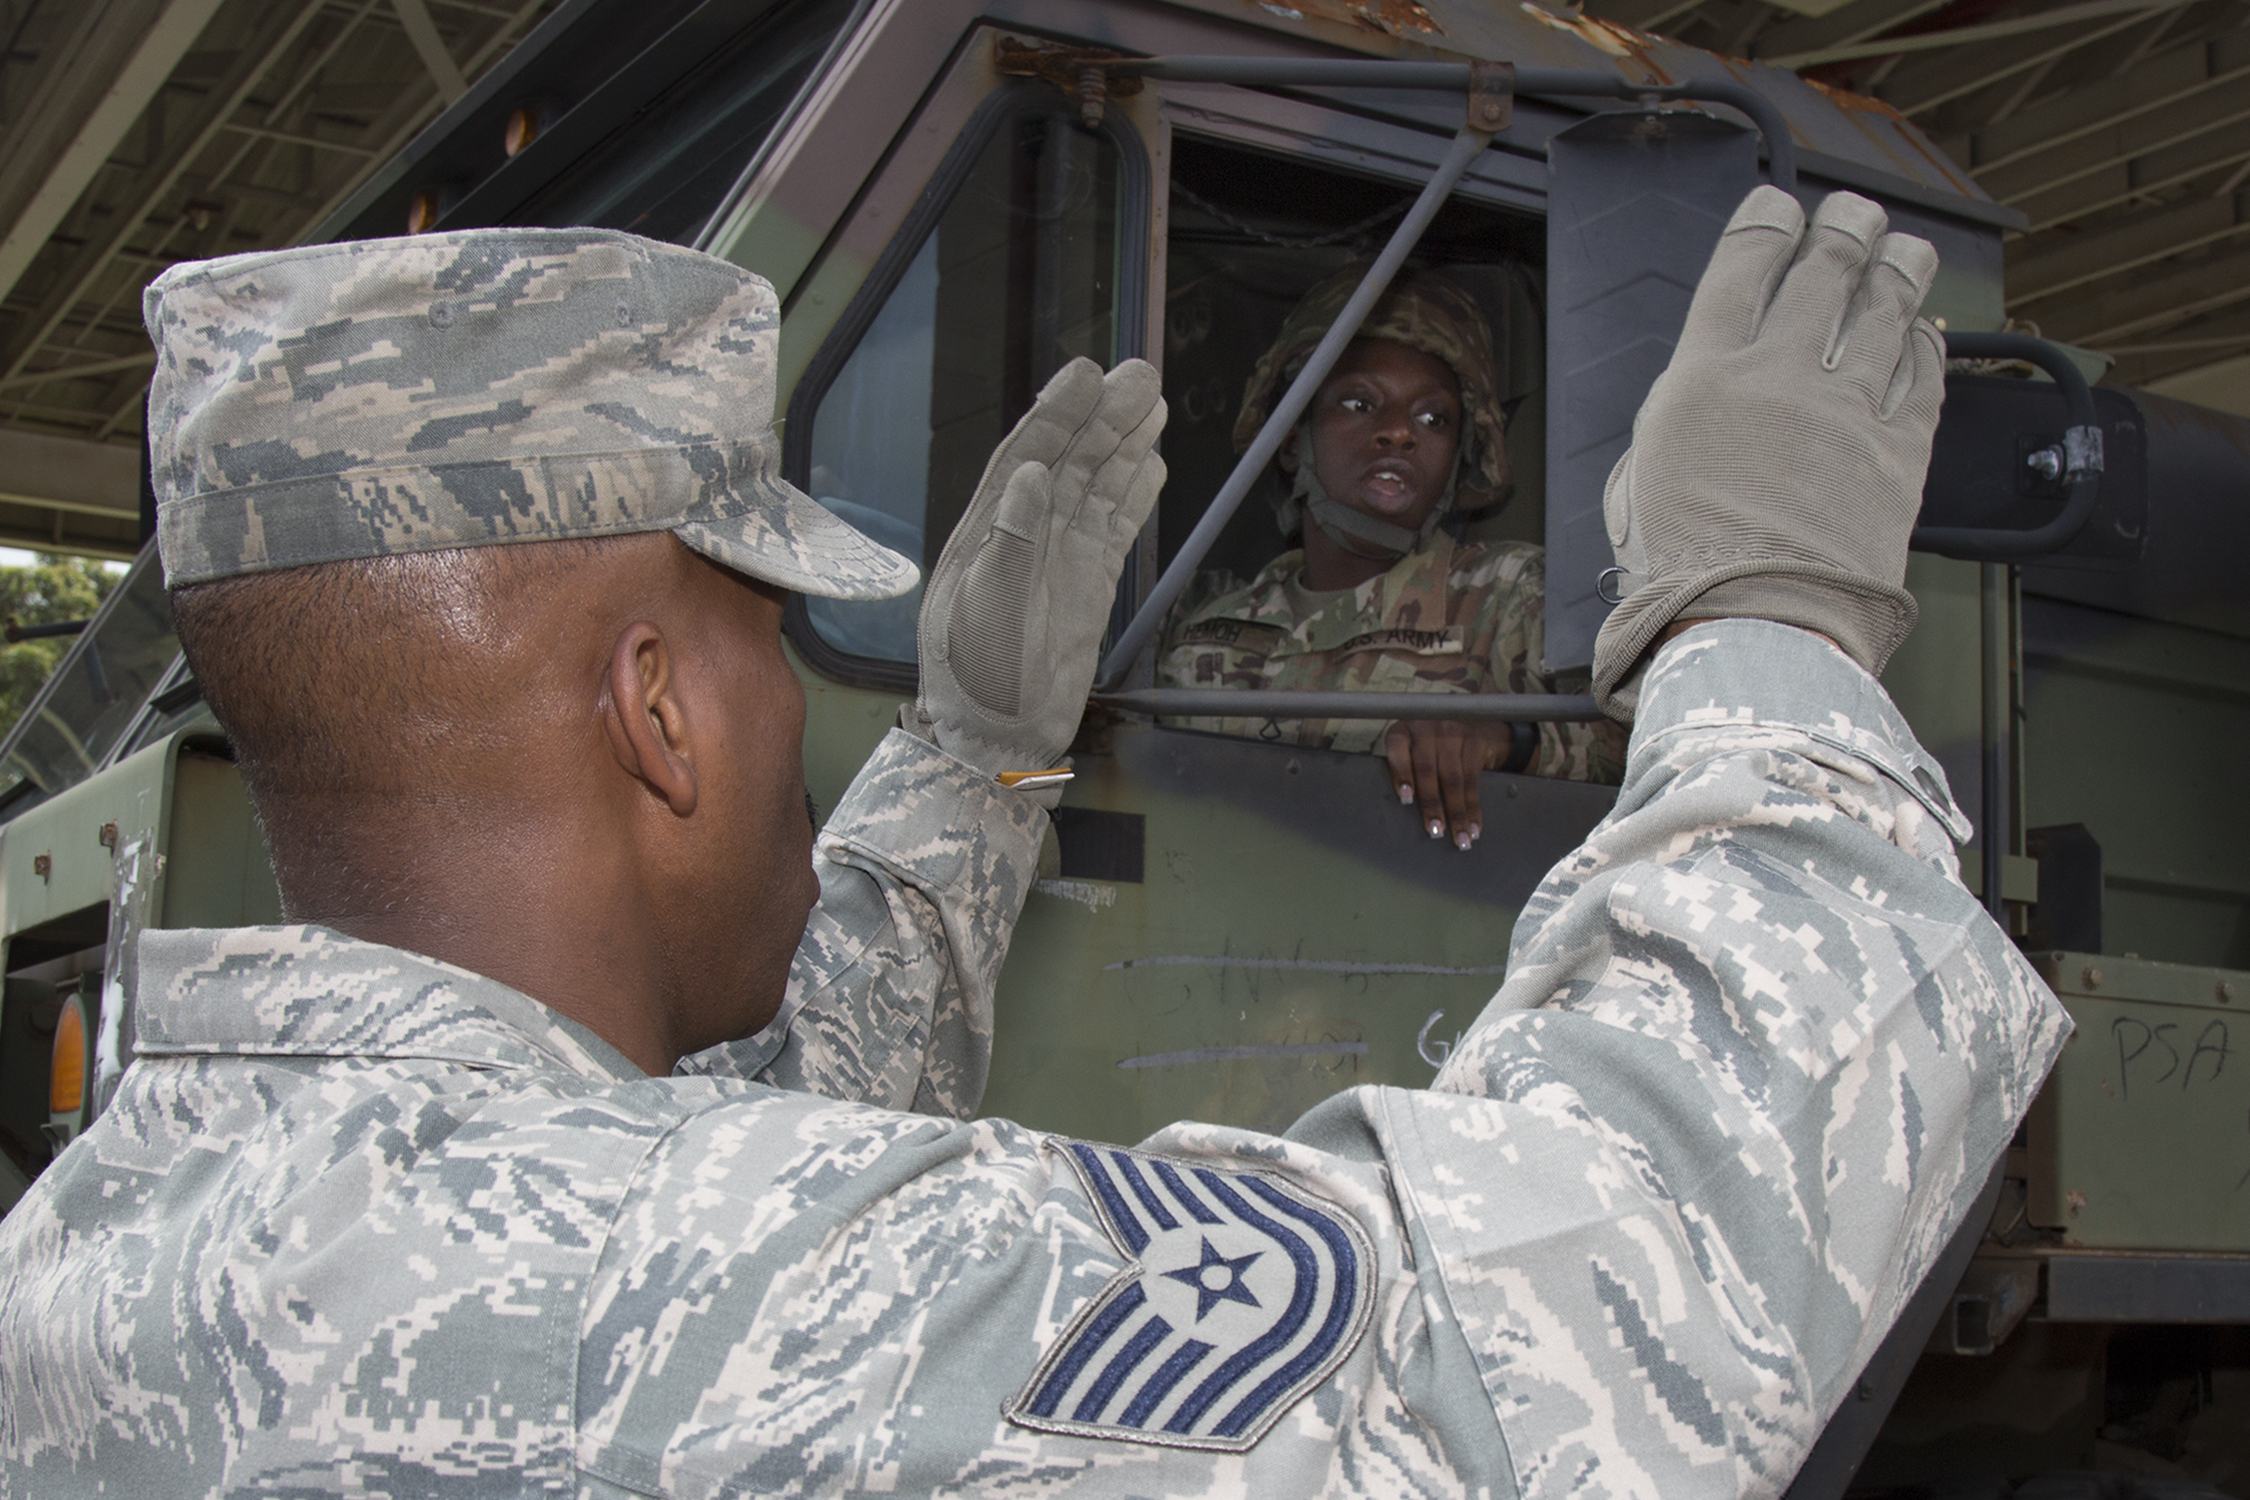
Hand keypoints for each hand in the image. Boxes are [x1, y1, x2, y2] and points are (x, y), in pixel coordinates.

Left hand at [915, 358, 1165, 779]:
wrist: (998, 745)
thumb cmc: (976, 687)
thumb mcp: (984, 618)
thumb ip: (1009, 546)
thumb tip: (1030, 476)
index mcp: (986, 535)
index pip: (1025, 460)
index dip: (1056, 415)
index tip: (1085, 373)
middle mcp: (1023, 537)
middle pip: (1069, 464)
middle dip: (1102, 418)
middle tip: (1140, 374)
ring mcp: (1059, 561)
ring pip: (1097, 491)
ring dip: (1124, 446)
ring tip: (1154, 403)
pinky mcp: (1087, 587)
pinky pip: (1114, 531)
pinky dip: (1134, 497)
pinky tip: (1152, 465)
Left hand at [1384, 719, 1516, 850]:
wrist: (1469, 720)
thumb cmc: (1430, 743)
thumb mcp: (1412, 746)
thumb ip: (1405, 768)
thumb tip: (1404, 811)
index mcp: (1404, 729)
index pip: (1398, 747)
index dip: (1401, 772)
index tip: (1406, 797)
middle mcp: (1427, 726)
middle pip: (1427, 769)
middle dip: (1432, 804)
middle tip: (1435, 830)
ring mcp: (1452, 731)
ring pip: (1452, 779)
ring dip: (1457, 813)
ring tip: (1459, 836)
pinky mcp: (1474, 741)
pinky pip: (1473, 779)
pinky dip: (1473, 806)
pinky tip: (1473, 824)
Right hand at [1592, 187, 1944, 716]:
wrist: (1756, 630)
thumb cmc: (1683, 572)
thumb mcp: (1641, 479)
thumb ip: (1678, 420)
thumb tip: (1705, 393)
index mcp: (1704, 379)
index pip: (1742, 266)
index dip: (1764, 223)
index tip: (1778, 207)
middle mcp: (1781, 378)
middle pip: (1825, 270)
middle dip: (1844, 228)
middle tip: (1855, 212)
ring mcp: (1848, 411)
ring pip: (1887, 309)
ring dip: (1899, 268)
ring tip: (1905, 249)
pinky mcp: (1900, 453)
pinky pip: (1924, 379)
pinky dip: (1927, 347)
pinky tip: (1925, 333)